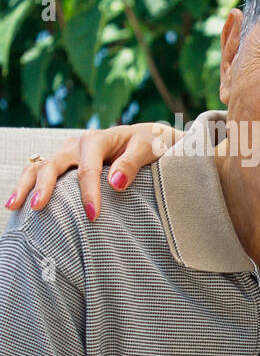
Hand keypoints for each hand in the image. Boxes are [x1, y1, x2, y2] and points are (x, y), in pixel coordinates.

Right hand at [5, 122, 179, 217]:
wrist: (145, 139)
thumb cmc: (149, 145)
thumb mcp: (148, 149)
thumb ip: (132, 164)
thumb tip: (115, 183)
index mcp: (96, 140)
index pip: (88, 169)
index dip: (89, 193)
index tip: (93, 215)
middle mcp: (75, 144)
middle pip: (54, 165)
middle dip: (45, 187)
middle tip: (39, 207)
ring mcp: (66, 153)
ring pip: (39, 167)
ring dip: (26, 186)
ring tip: (14, 206)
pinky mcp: (63, 162)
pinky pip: (39, 172)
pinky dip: (27, 185)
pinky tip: (17, 203)